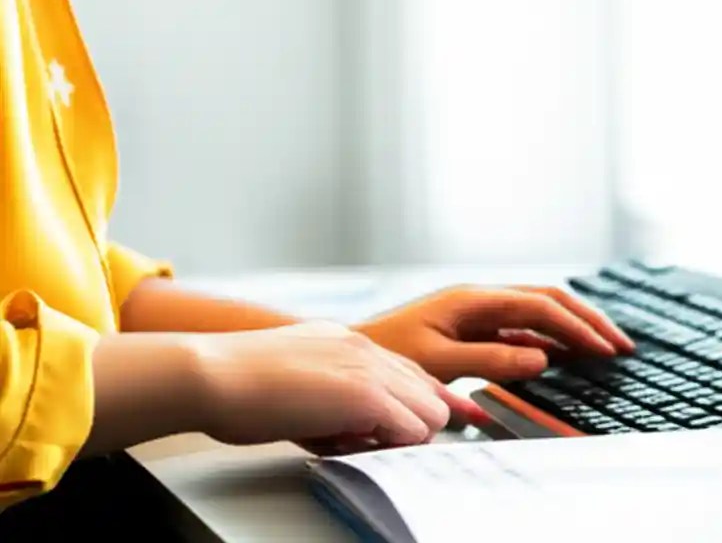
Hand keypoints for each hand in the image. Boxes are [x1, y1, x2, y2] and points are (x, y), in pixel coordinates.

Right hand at [188, 321, 485, 451]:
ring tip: (354, 443)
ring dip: (403, 436)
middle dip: (413, 424)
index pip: (411, 371)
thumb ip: (333, 399)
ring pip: (430, 413)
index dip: (425, 399)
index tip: (442, 416)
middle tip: (373, 443)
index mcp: (350, 343)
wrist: (211, 373)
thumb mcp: (298, 381)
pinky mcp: (366, 395)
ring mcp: (370, 369)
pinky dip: (393, 445)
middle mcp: (367, 349)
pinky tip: (353, 444)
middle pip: (430, 392)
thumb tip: (355, 432)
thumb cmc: (236, 383)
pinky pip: (411, 429)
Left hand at [354, 285, 635, 382]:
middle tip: (621, 345)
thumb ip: (490, 360)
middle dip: (588, 321)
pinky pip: (522, 331)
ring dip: (573, 329)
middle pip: (549, 302)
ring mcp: (479, 313)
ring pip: (539, 314)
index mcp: (475, 299)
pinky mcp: (474, 330)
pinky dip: (550, 341)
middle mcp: (482, 300)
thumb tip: (541, 360)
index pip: (541, 307)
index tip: (606, 350)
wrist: (352, 353)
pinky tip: (565, 356)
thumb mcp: (437, 361)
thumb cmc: (386, 353)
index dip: (578, 327)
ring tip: (604, 348)